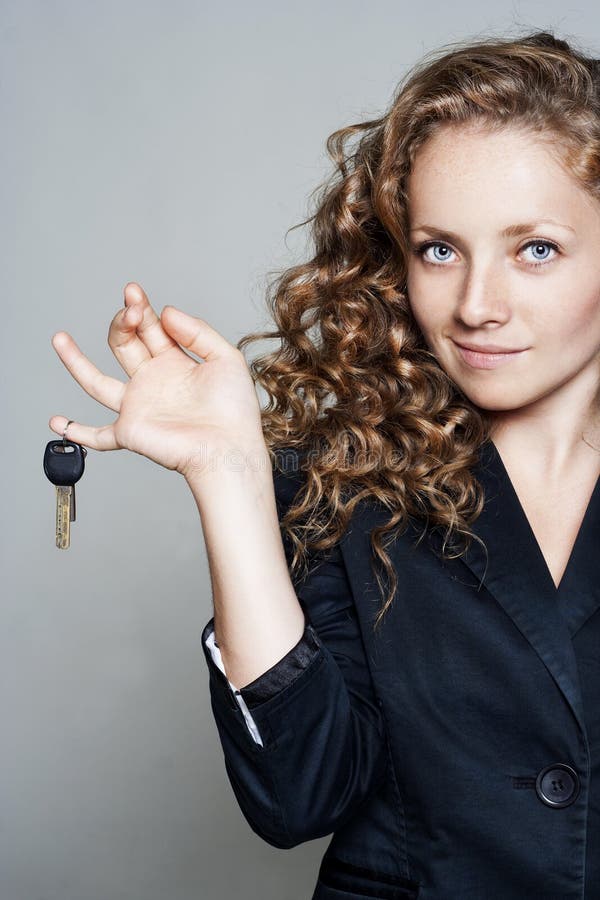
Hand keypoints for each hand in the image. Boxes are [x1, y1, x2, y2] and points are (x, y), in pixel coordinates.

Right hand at [49, 283, 266, 478]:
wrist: (228, 449)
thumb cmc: (234, 411)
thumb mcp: (226, 358)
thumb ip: (197, 331)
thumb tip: (165, 312)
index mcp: (175, 363)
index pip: (150, 328)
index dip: (141, 309)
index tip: (134, 294)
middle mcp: (153, 382)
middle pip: (125, 345)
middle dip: (123, 323)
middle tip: (131, 310)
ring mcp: (138, 407)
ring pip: (97, 382)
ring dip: (76, 361)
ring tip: (60, 338)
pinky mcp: (130, 432)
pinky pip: (97, 436)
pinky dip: (75, 431)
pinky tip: (57, 423)